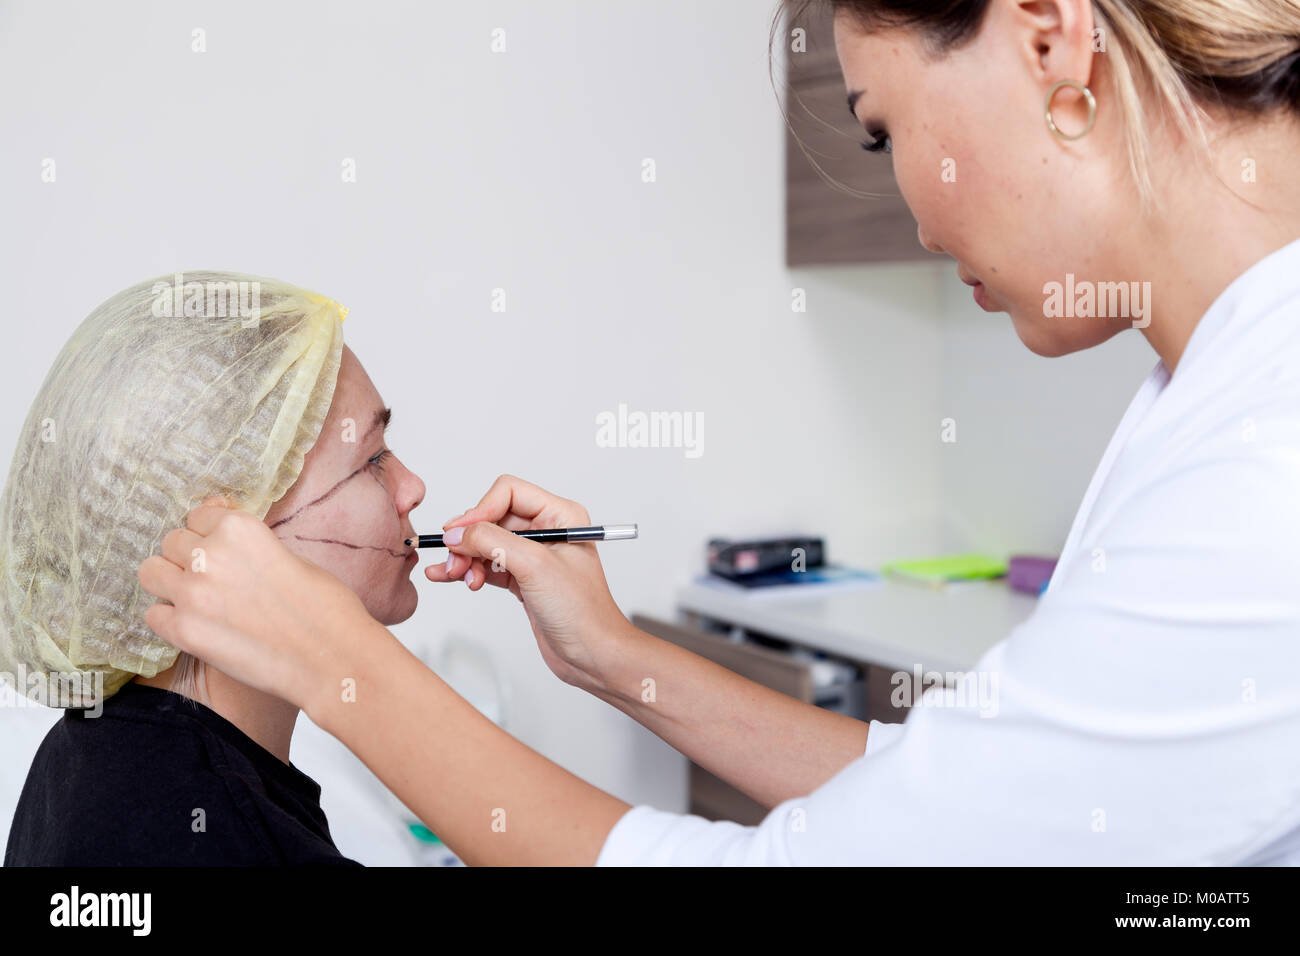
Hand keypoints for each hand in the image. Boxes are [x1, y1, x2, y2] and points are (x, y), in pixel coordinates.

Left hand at [137, 497, 379, 711]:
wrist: (331, 658)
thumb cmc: (325, 607)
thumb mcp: (291, 556)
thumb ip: (250, 547)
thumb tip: (226, 547)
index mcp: (239, 528)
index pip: (199, 515)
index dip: (211, 534)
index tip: (222, 550)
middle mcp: (209, 554)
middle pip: (172, 541)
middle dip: (189, 556)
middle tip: (213, 578)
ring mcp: (192, 593)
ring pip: (151, 572)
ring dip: (170, 581)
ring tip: (195, 598)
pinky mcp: (184, 632)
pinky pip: (153, 614)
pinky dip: (169, 619)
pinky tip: (196, 626)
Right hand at [425, 474, 631, 690]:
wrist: (592, 654)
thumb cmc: (582, 612)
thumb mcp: (535, 567)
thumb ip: (493, 542)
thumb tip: (458, 532)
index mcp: (561, 516)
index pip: (509, 493)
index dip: (481, 510)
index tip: (460, 533)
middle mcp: (547, 530)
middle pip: (493, 518)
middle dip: (469, 538)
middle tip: (455, 560)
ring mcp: (534, 556)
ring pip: (486, 543)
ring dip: (466, 557)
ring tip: (455, 574)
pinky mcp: (522, 579)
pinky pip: (487, 565)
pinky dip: (468, 569)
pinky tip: (450, 577)